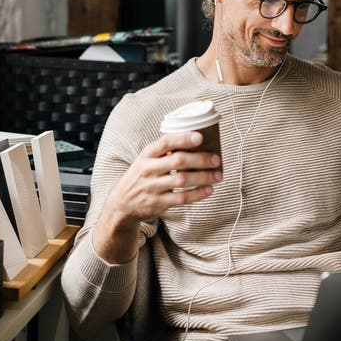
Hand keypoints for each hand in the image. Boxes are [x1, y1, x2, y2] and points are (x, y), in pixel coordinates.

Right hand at [92, 131, 221, 262]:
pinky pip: (181, 198)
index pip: (165, 142)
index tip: (200, 137)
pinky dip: (197, 194)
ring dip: (203, 177)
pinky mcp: (157, 203)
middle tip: (216, 159)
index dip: (183, 138)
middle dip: (200, 159)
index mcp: (147, 154)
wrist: (122, 203)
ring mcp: (152, 187)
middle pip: (178, 161)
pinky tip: (209, 190)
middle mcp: (148, 169)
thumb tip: (197, 141)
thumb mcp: (146, 159)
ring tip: (218, 175)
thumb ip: (165, 151)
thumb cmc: (142, 175)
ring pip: (182, 180)